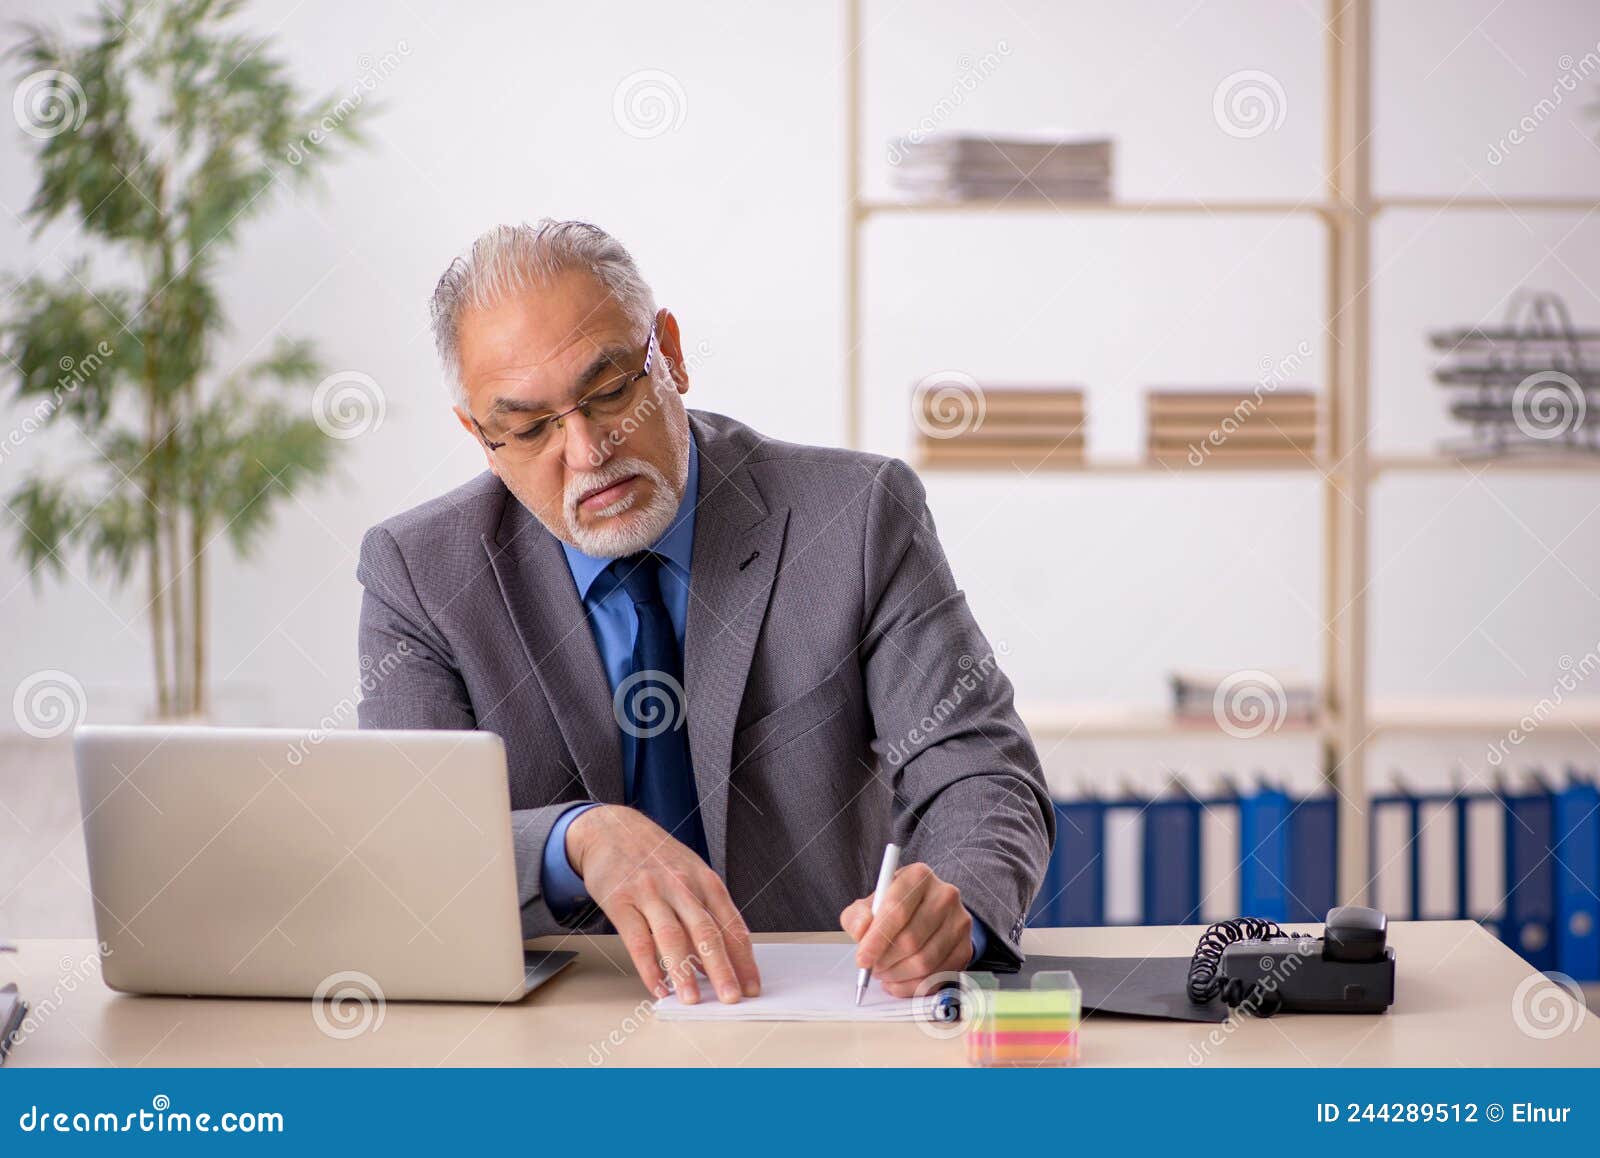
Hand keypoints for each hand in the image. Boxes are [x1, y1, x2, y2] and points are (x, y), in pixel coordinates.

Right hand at [566, 804, 759, 1004]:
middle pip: (706, 932)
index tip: (752, 986)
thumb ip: (704, 911)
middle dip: (722, 969)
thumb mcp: (689, 873)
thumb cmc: (655, 856)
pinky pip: (638, 940)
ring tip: (691, 999)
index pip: (731, 925)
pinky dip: (648, 967)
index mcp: (705, 881)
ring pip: (672, 937)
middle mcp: (681, 886)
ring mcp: (651, 893)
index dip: (744, 959)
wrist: (611, 828)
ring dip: (684, 971)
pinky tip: (657, 987)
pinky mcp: (621, 901)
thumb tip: (717, 961)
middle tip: (731, 998)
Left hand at [840, 861, 972, 997]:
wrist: (926, 914)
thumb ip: (857, 916)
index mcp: (918, 876)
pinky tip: (899, 981)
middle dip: (886, 961)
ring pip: (925, 961)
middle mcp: (945, 895)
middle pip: (912, 939)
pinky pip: (938, 976)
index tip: (862, 959)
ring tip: (884, 973)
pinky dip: (913, 986)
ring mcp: (960, 921)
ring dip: (898, 975)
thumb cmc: (893, 909)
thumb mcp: (869, 905)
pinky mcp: (966, 947)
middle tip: (872, 969)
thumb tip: (860, 931)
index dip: (877, 939)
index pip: (897, 910)